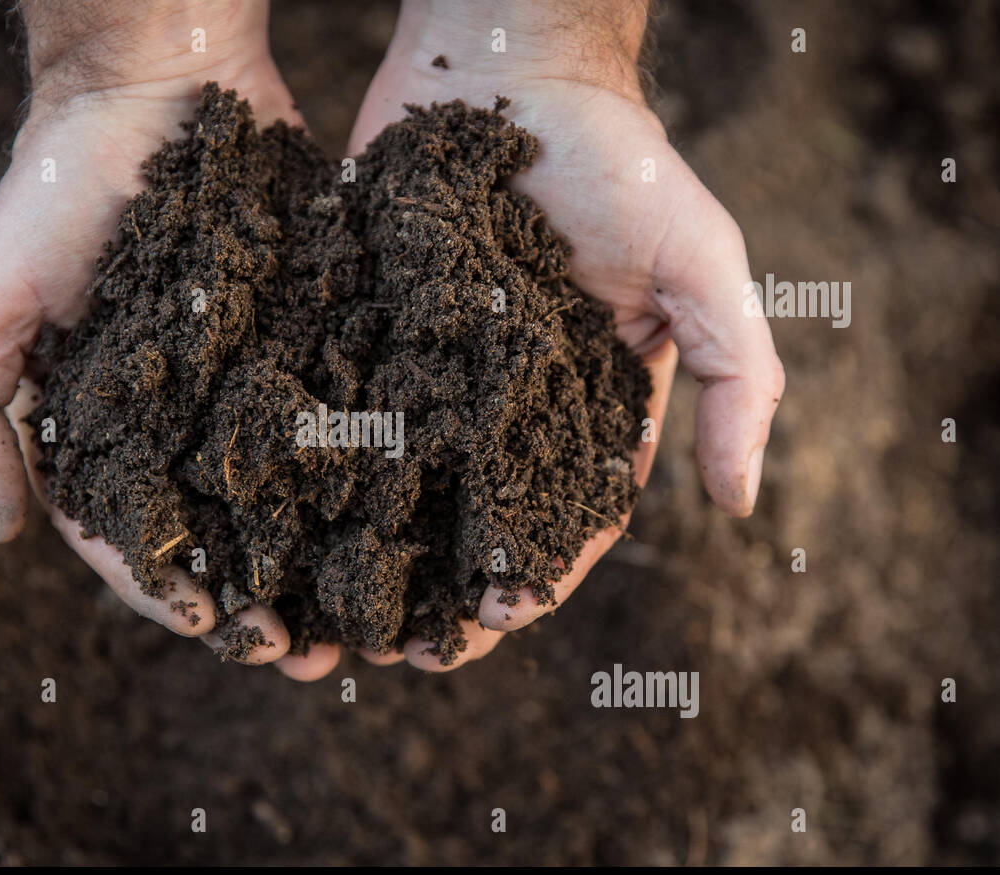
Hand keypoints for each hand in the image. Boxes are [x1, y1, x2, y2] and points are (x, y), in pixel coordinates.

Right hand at [0, 0, 312, 665]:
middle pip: (227, 540)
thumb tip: (0, 533)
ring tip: (373, 617)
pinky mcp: (310, 344)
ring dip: (330, 567)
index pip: (135, 541)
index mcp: (103, 437)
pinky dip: (371, 479)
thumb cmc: (54, 195)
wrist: (152, 90)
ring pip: (294, 501)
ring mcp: (250, 390)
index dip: (176, 595)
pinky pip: (342, 422)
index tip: (226, 632)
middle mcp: (180, 428)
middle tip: (317, 656)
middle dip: (267, 605)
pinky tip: (407, 522)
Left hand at [341, 0, 785, 670]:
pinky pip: (339, 417)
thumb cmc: (619, 163)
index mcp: (583, 406)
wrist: (508, 66)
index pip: (559, 517)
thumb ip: (736, 378)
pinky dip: (314, 476)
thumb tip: (746, 506)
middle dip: (435, 593)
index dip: (528, 578)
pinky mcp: (364, 333)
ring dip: (366, 559)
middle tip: (395, 652)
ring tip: (329, 618)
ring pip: (393, 490)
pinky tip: (283, 525)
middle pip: (465, 523)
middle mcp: (501, 405)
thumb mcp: (703, 265)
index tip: (490, 626)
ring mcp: (426, 373)